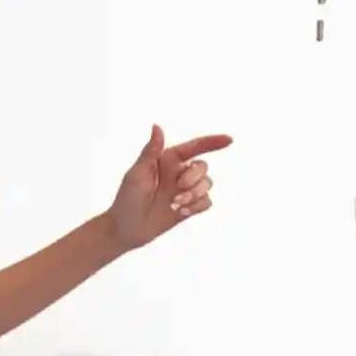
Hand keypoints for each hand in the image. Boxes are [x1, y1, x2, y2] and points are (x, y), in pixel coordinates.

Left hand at [105, 124, 231, 249]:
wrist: (126, 229)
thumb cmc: (127, 199)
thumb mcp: (137, 173)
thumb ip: (150, 151)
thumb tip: (157, 126)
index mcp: (167, 160)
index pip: (192, 147)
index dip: (211, 142)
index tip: (228, 140)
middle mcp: (179, 173)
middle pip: (203, 166)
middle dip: (194, 177)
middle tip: (178, 188)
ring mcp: (185, 190)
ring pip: (207, 184)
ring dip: (194, 194)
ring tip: (175, 204)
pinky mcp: (190, 206)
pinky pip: (206, 202)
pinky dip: (197, 206)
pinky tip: (181, 212)